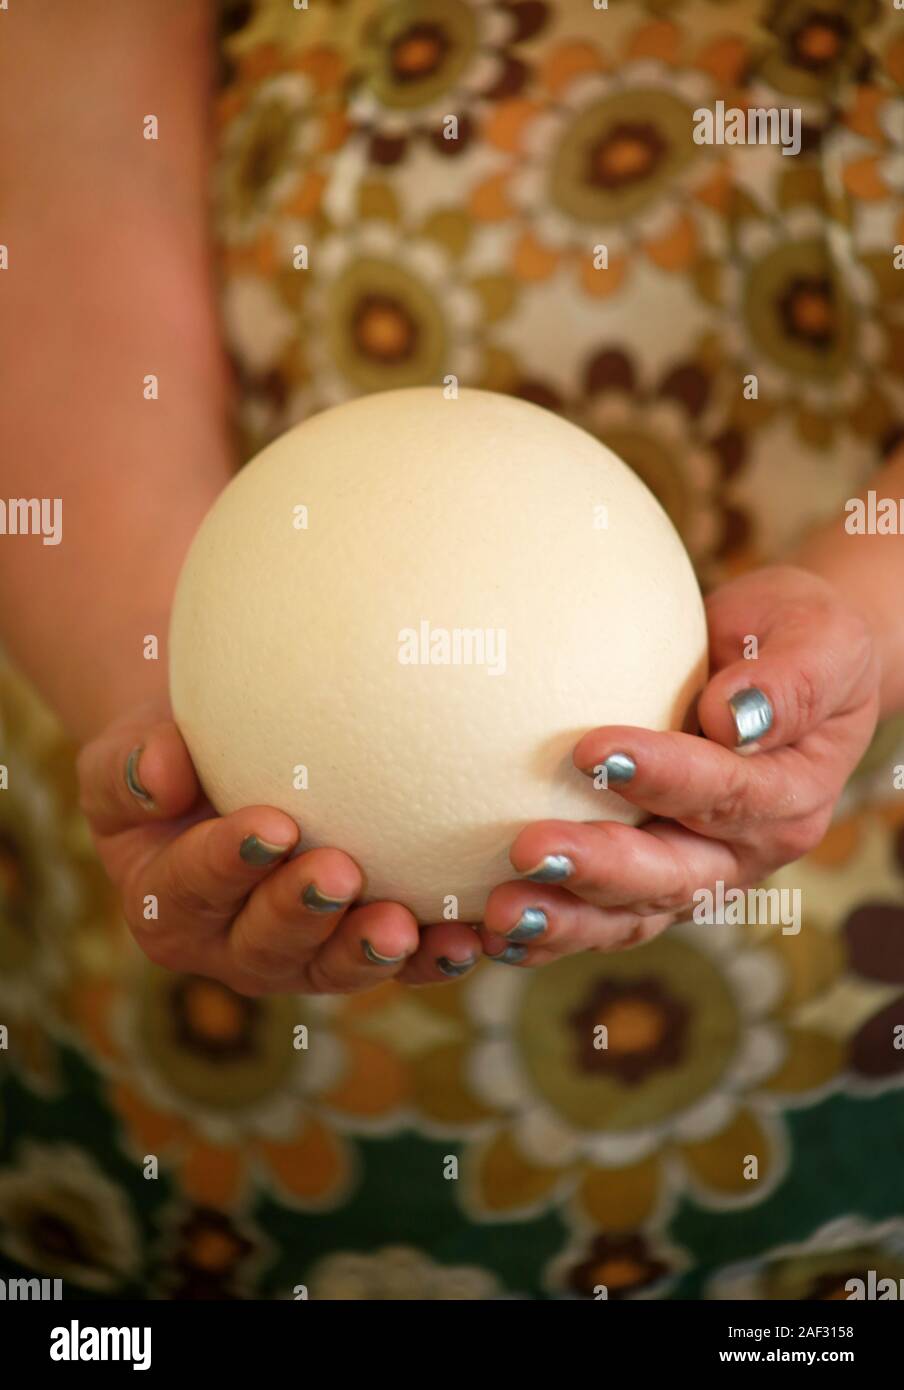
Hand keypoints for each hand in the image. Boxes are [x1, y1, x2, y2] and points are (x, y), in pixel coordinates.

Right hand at [78, 704, 478, 994]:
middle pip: (264, 942)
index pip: (192, 885)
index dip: (228, 861)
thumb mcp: (133, 751)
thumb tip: (161, 774)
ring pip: (331, 967)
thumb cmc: (177, 754)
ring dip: (367, 950)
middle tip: (339, 871)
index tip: (271, 825)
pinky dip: (431, 957)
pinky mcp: (357, 950)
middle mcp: (230, 943)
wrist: (227, 764)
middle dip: (301, 910)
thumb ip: (133, 766)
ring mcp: (299, 956)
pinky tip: (465, 938)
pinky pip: (397, 963)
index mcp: (167, 901)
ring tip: (402, 926)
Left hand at [478, 566, 880, 964]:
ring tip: (499, 914)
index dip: (663, 776)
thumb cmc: (794, 637)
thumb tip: (734, 715)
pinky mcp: (646, 885)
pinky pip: (596, 918)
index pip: (726, 791)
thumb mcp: (817, 635)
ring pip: (629, 915)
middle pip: (672, 875)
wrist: (778, 674)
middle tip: (528, 851)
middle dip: (599, 869)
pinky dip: (545, 932)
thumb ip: (790, 678)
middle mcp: (743, 853)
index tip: (590, 749)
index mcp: (791, 794)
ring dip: (564, 919)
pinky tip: (484, 932)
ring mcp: (693, 876)